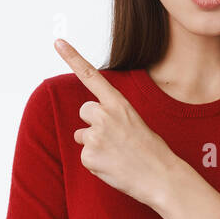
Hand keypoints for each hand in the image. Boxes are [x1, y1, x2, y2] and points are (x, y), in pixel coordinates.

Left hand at [53, 38, 178, 206]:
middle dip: (93, 123)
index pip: (91, 76)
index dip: (73, 58)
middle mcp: (104, 115)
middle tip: (115, 138)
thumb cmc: (151, 151)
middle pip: (84, 111)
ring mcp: (95, 134)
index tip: (58, 42)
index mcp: (119, 103)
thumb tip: (88, 128)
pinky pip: (85, 157)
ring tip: (117, 154)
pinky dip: (96, 163)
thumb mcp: (135, 123)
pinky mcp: (89, 154)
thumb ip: (112, 117)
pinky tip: (113, 166)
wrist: (161, 177)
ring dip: (94, 145)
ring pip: (82, 136)